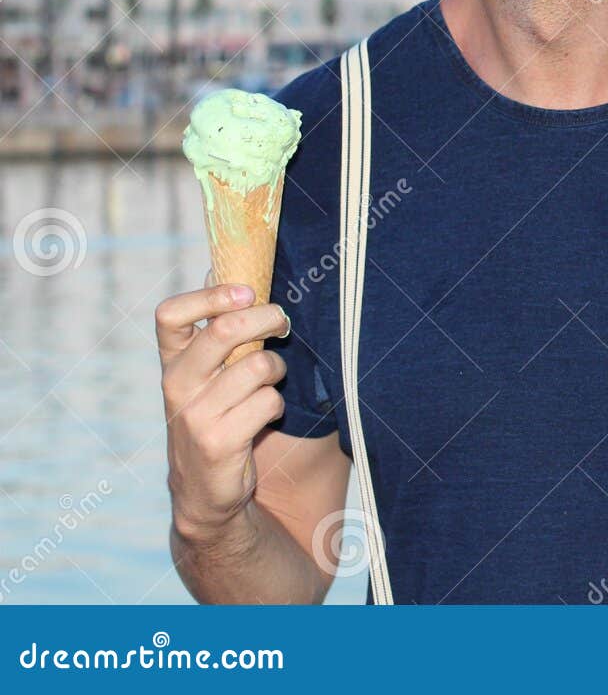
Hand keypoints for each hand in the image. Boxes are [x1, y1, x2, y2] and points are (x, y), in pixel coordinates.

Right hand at [156, 282, 292, 537]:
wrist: (204, 490)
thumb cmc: (215, 416)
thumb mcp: (205, 375)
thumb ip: (213, 331)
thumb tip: (223, 272)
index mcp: (172, 363)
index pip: (170, 315)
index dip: (210, 295)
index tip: (244, 292)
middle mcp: (177, 385)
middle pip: (224, 331)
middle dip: (266, 318)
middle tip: (282, 322)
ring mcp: (195, 415)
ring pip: (257, 366)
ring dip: (277, 369)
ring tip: (271, 380)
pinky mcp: (219, 441)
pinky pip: (268, 402)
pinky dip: (277, 404)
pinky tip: (266, 415)